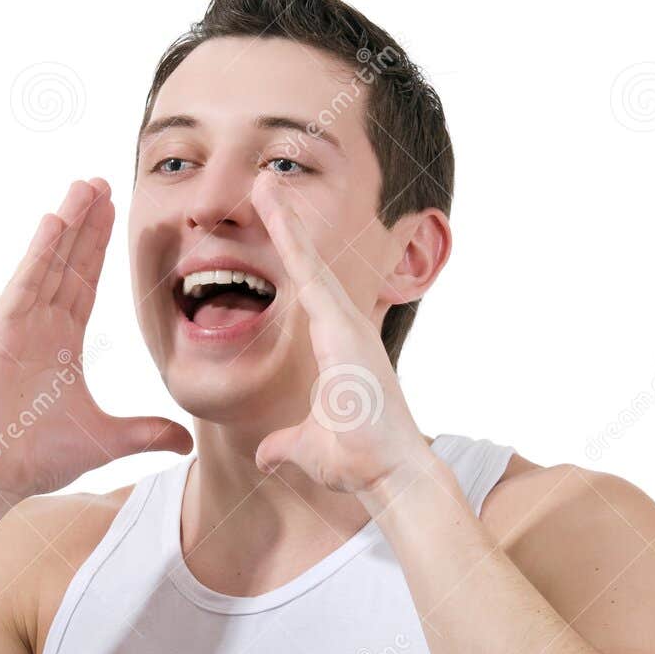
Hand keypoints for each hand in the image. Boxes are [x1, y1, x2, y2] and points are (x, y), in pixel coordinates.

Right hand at [0, 179, 191, 504]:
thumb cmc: (32, 459)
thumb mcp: (105, 441)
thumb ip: (145, 433)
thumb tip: (187, 441)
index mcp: (62, 343)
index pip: (86, 283)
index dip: (100, 248)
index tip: (116, 212)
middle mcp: (40, 326)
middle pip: (69, 263)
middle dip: (88, 223)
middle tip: (105, 182)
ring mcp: (18, 325)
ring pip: (49, 263)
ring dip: (68, 224)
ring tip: (85, 186)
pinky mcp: (0, 333)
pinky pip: (24, 284)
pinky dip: (40, 253)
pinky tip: (55, 221)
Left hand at [252, 175, 430, 496]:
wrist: (391, 473)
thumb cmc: (360, 461)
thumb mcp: (308, 449)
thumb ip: (285, 446)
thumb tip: (267, 456)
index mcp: (338, 346)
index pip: (307, 291)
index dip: (289, 256)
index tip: (272, 225)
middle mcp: (346, 327)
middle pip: (310, 264)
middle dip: (287, 222)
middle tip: (264, 180)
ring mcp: (348, 325)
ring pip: (310, 261)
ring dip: (286, 220)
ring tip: (263, 181)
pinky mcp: (345, 330)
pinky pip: (311, 277)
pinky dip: (292, 243)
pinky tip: (274, 212)